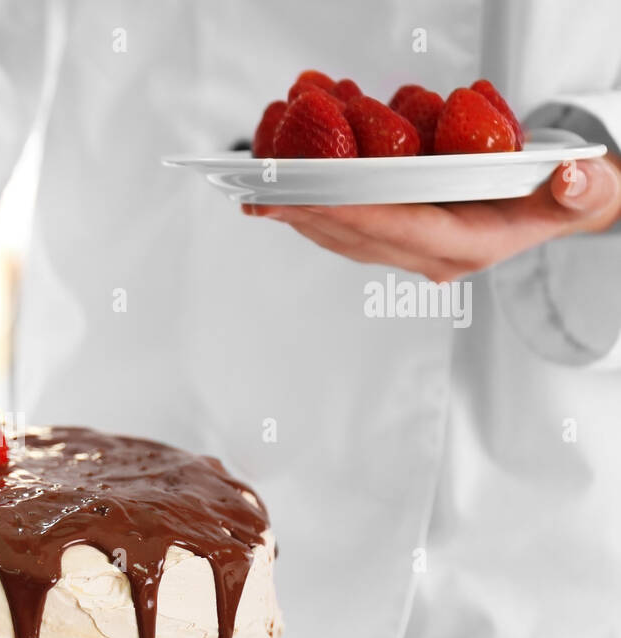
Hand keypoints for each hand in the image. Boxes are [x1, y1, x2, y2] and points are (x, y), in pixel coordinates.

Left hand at [243, 155, 620, 281]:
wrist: (557, 204)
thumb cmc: (565, 194)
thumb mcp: (586, 190)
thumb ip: (580, 189)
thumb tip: (571, 179)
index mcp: (466, 246)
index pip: (399, 229)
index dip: (351, 212)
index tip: (308, 198)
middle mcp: (429, 255)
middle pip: (354, 235)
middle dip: (305, 214)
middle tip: (259, 194)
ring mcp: (409, 249)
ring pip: (341, 234)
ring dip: (298, 212)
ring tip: (254, 192)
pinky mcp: (396, 235)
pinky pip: (344, 222)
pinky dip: (312, 205)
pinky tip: (279, 191)